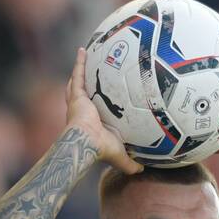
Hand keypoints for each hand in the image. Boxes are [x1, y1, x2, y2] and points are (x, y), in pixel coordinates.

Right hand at [65, 47, 141, 174]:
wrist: (87, 143)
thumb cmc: (102, 149)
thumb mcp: (120, 155)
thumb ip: (130, 162)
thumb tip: (142, 169)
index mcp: (93, 122)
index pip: (94, 109)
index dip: (96, 102)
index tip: (102, 94)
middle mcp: (83, 110)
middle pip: (83, 93)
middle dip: (85, 82)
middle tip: (92, 69)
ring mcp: (78, 101)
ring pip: (79, 81)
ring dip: (81, 68)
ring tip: (86, 54)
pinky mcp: (76, 95)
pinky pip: (78, 74)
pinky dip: (79, 62)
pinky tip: (83, 49)